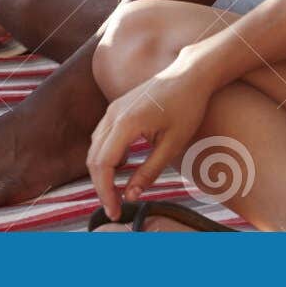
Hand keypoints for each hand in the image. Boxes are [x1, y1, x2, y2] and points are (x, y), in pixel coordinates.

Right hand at [86, 61, 211, 217]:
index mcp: (126, 123)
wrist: (191, 74)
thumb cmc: (187, 107)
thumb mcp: (173, 145)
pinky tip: (121, 167)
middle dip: (101, 187)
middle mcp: (113, 114)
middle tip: (115, 208)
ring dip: (101, 172)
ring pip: (95, 147)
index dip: (106, 192)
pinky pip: (102, 136)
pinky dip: (105, 156)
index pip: (103, 165)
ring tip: (116, 193)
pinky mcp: (117, 108)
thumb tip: (130, 196)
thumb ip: (149, 172)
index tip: (115, 211)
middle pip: (94, 158)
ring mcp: (113, 109)